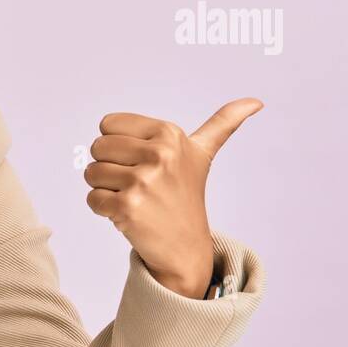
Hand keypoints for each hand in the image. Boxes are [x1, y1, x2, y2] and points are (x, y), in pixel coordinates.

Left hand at [83, 98, 262, 297]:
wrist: (185, 245)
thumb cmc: (185, 193)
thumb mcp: (202, 153)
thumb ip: (223, 124)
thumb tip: (256, 101)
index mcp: (169, 134)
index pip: (107, 125)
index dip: (117, 145)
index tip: (142, 161)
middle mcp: (159, 155)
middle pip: (97, 148)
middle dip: (109, 167)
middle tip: (137, 184)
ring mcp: (143, 182)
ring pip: (91, 173)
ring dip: (105, 188)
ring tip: (134, 198)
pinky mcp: (127, 207)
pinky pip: (92, 198)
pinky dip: (103, 209)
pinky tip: (127, 215)